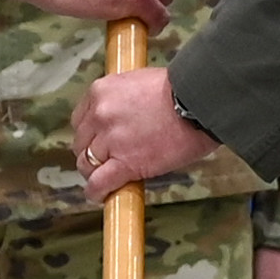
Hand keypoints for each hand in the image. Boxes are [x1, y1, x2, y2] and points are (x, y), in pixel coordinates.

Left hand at [71, 65, 217, 198]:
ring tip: (106, 179)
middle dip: (92, 153)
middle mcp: (99, 114)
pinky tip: (101, 196)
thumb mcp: (138, 82)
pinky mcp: (125, 163)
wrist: (198, 101)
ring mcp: (110, 139)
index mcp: (101, 91)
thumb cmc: (179, 91)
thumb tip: (123, 117)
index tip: (98, 142)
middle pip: (81, 143)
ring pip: (87, 164)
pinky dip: (97, 192)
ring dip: (95, 173)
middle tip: (106, 160)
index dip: (89, 134)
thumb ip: (122, 99)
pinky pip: (99, 183)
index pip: (80, 119)